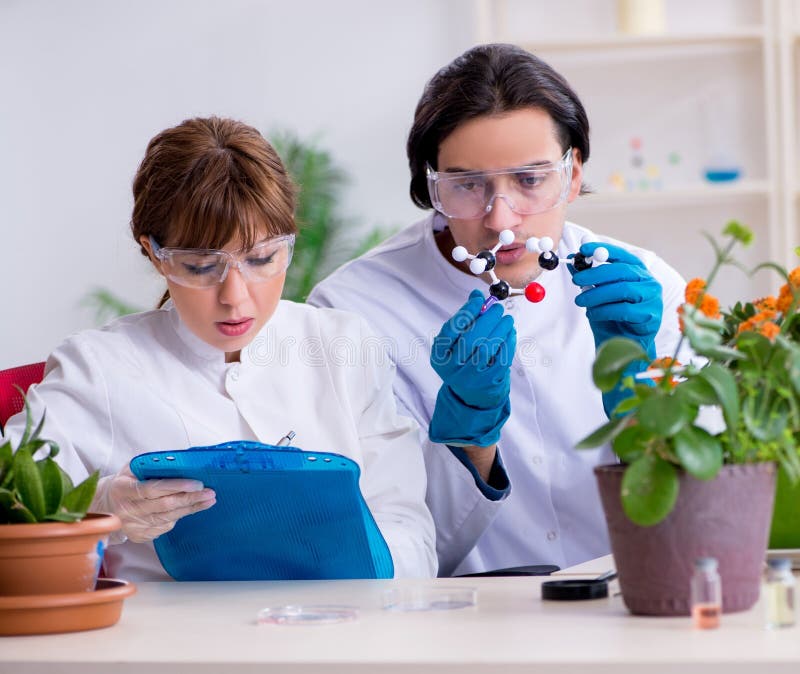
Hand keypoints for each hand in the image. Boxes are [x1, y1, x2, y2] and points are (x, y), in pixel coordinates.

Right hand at [92, 464, 215, 543]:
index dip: (176, 486)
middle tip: (210, 493)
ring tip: (208, 500)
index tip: (197, 484)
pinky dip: (178, 517)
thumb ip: (151, 465)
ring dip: (190, 509)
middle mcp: (126, 510)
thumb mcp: (131, 468)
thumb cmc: (125, 481)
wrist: (105, 505)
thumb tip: (179, 461)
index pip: (153, 489)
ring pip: (167, 518)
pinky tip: (190, 509)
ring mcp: (132, 526)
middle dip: (190, 499)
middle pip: (164, 506)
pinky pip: (164, 527)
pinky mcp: (139, 536)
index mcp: (123, 489)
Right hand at [429, 289, 515, 446]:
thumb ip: (466, 317)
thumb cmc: (463, 356)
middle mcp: (452, 368)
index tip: (478, 300)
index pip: (450, 331)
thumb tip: (478, 295)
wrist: (472, 390)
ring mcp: (471, 377)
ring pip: (488, 348)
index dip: (465, 313)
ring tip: (506, 319)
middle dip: (487, 320)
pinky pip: (502, 358)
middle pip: (470, 340)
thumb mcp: (457, 340)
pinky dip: (508, 341)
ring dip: (500, 329)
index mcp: (440, 355)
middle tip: (497, 308)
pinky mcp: (490, 381)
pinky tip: (510, 332)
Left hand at [570, 242, 662, 359]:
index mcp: (637, 271)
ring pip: (622, 290)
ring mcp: (652, 298)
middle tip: (576, 280)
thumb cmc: (612, 316)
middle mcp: (648, 281)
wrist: (623, 344)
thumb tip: (571, 260)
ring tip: (580, 301)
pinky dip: (604, 311)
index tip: (583, 249)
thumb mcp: (597, 294)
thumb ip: (588, 277)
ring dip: (597, 294)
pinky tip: (592, 314)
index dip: (603, 249)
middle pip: (622, 271)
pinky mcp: (650, 316)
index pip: (622, 255)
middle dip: (596, 273)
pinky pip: (624, 310)